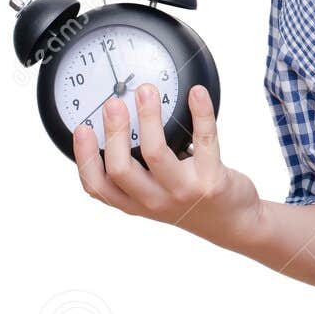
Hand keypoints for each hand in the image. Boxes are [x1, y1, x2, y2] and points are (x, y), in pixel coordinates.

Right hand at [73, 83, 261, 251]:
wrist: (233, 222)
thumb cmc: (189, 199)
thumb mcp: (156, 192)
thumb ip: (139, 168)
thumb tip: (123, 120)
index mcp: (135, 202)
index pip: (98, 187)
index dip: (85, 158)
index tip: (81, 128)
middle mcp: (154, 201)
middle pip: (121, 169)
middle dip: (114, 131)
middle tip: (114, 102)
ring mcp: (182, 192)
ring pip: (156, 153)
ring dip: (149, 117)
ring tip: (146, 91)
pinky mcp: (211, 180)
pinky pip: (204, 140)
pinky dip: (201, 113)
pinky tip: (197, 94)